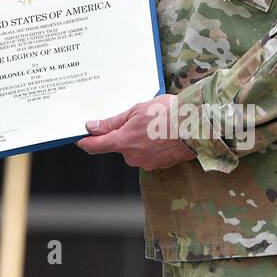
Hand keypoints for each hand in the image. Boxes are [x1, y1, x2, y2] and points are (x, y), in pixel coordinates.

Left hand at [76, 94, 194, 170]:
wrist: (196, 125)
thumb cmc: (167, 113)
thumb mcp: (135, 110)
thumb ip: (112, 122)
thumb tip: (92, 127)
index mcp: (123, 143)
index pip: (95, 146)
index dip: (86, 142)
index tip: (80, 138)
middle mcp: (132, 157)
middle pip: (119, 146)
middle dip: (124, 134)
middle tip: (138, 118)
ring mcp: (147, 163)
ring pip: (135, 150)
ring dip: (139, 139)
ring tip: (155, 124)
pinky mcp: (160, 165)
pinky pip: (149, 154)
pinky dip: (152, 145)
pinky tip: (162, 133)